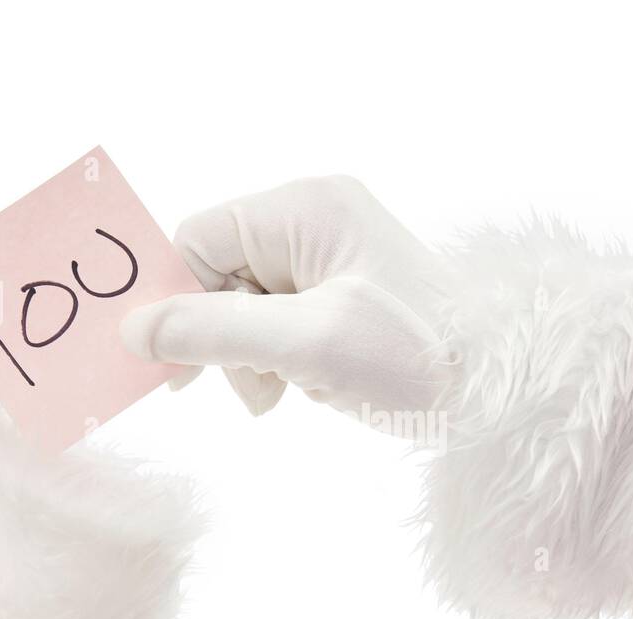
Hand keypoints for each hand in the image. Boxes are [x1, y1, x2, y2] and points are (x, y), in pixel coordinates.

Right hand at [121, 176, 455, 425]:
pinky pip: (279, 321)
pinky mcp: (341, 295)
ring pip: (245, 305)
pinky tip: (302, 387)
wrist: (498, 389)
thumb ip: (214, 332)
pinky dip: (278, 360)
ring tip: (283, 394)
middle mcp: (314, 221)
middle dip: (222, 337)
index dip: (176, 301)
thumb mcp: (307, 343)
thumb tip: (133, 331)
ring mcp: (330, 257)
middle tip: (250, 390)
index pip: (201, 241)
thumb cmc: (413, 356)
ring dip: (250, 356)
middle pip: (220, 275)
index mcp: (305, 209)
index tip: (170, 365)